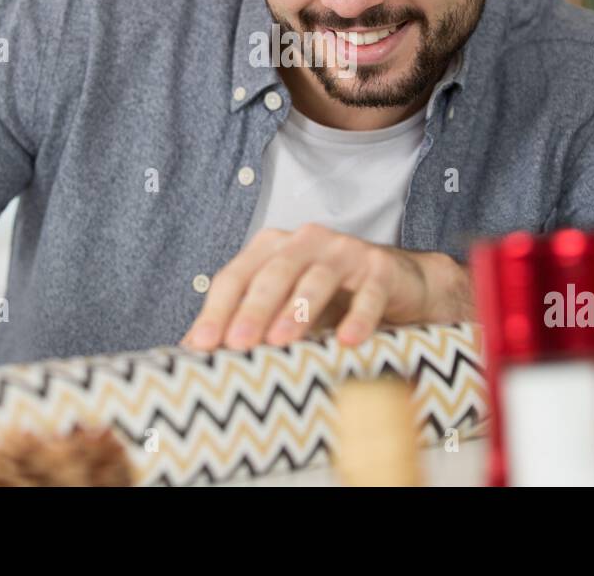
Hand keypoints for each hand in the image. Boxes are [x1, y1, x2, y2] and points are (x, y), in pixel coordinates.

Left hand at [179, 223, 473, 351]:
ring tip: (281, 341)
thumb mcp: (285, 309)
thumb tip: (193, 352)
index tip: (201, 345)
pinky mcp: (380, 269)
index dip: (217, 309)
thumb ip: (247, 323)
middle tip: (237, 344)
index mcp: (273, 248)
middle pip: (273, 273)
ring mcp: (345, 251)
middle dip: (252, 309)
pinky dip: (359, 316)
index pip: (236, 275)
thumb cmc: (332, 300)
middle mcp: (306, 241)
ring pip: (316, 278)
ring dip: (297, 310)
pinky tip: (348, 341)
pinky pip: (368, 293)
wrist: (400, 285)